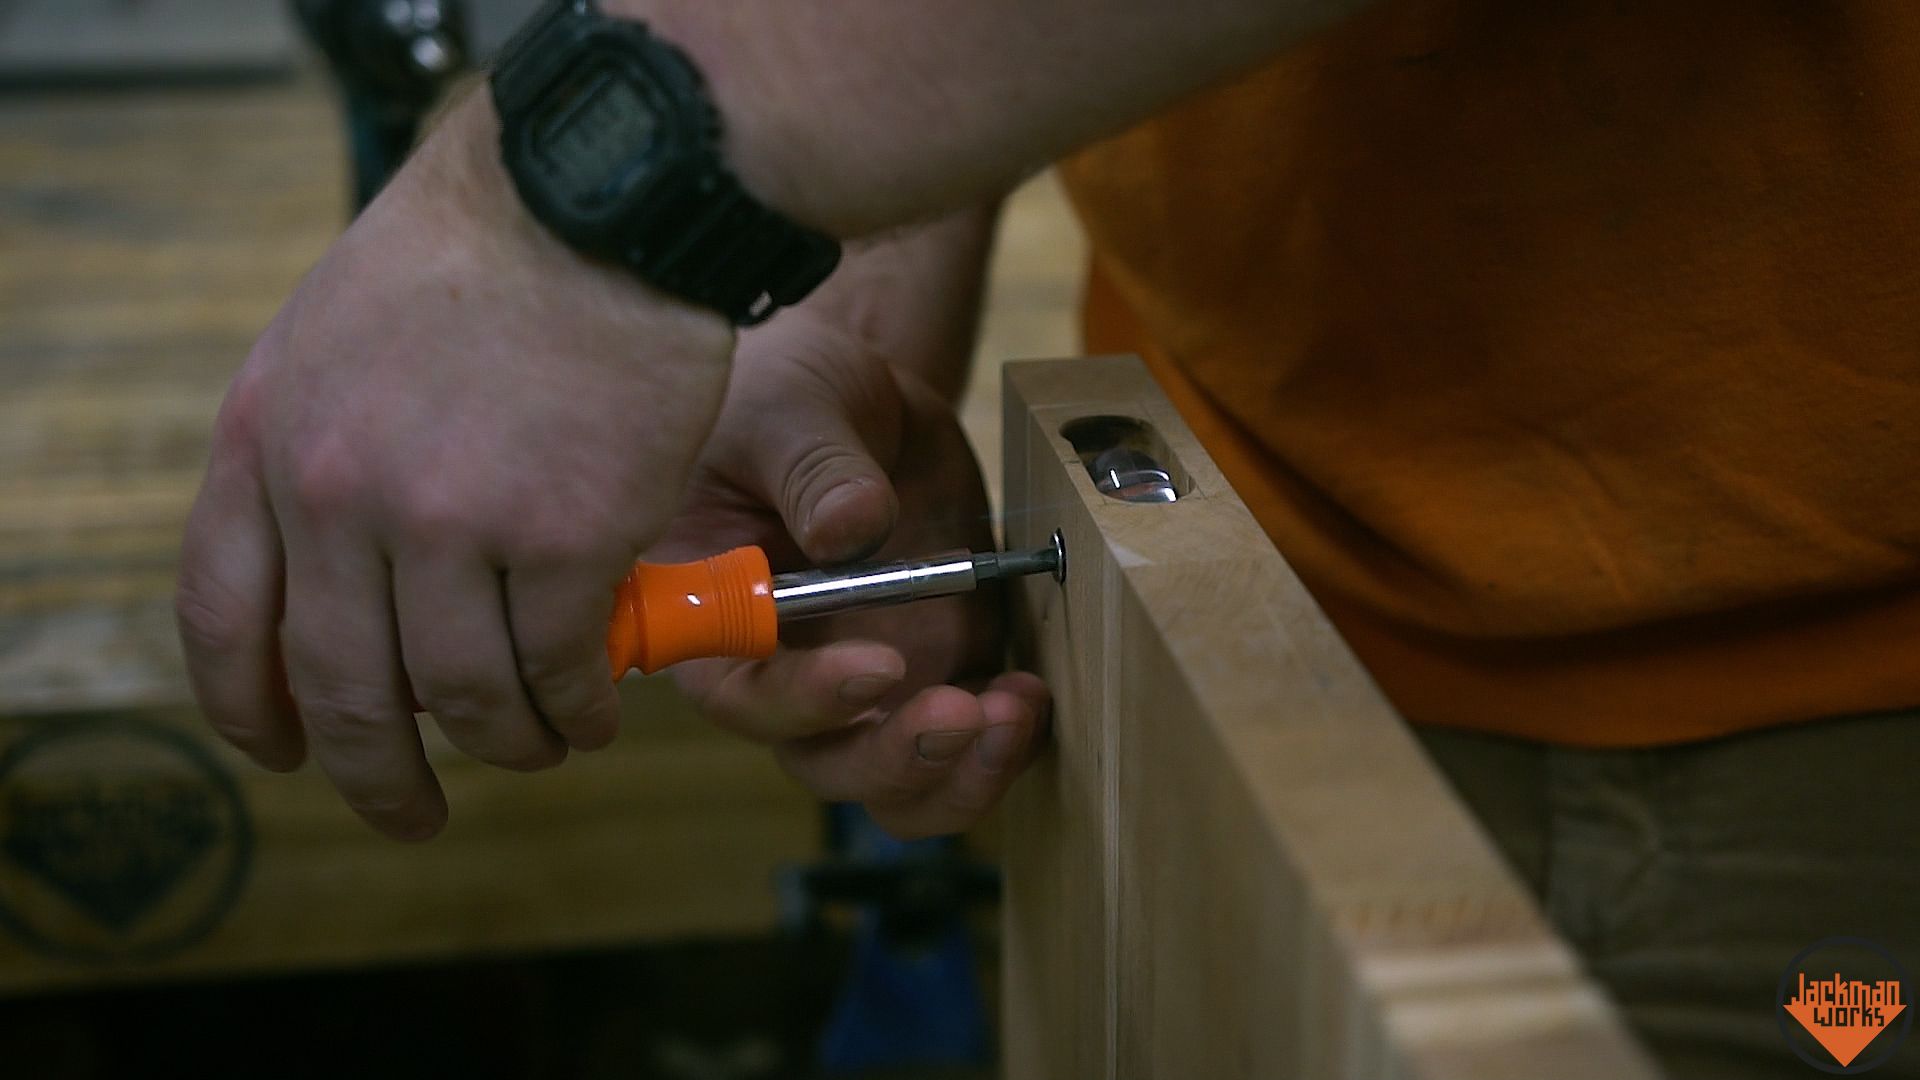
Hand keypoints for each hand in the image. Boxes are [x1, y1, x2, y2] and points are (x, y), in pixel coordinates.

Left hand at [175, 96, 734, 839]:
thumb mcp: (338, 330)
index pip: (222, 612)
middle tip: (411, 813)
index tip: (286, 749)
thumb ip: (322, 442)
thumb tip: (348, 555)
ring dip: (504, 744)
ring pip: (462, 695)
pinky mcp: (564, 540)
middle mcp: (338, 494)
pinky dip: (577, 709)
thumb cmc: (488, 247)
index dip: (249, 705)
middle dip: (378, 776)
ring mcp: (449, 523)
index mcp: (267, 437)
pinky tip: (595, 711)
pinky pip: (560, 667)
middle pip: (342, 685)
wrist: (598, 201)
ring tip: (539, 745)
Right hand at [653, 308, 1049, 838]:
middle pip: (821, 761)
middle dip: (893, 758)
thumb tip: (851, 526)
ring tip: (1011, 710)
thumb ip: (813, 464)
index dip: (803, 702)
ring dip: (956, 776)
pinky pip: (964, 750)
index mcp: (715, 610)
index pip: (738, 691)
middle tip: (960, 711)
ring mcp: (863, 684)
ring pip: (894, 783)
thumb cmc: (792, 390)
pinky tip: (1031, 694)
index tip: (879, 667)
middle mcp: (781, 669)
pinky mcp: (935, 676)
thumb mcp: (794, 402)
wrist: (864, 403)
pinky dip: (1003, 746)